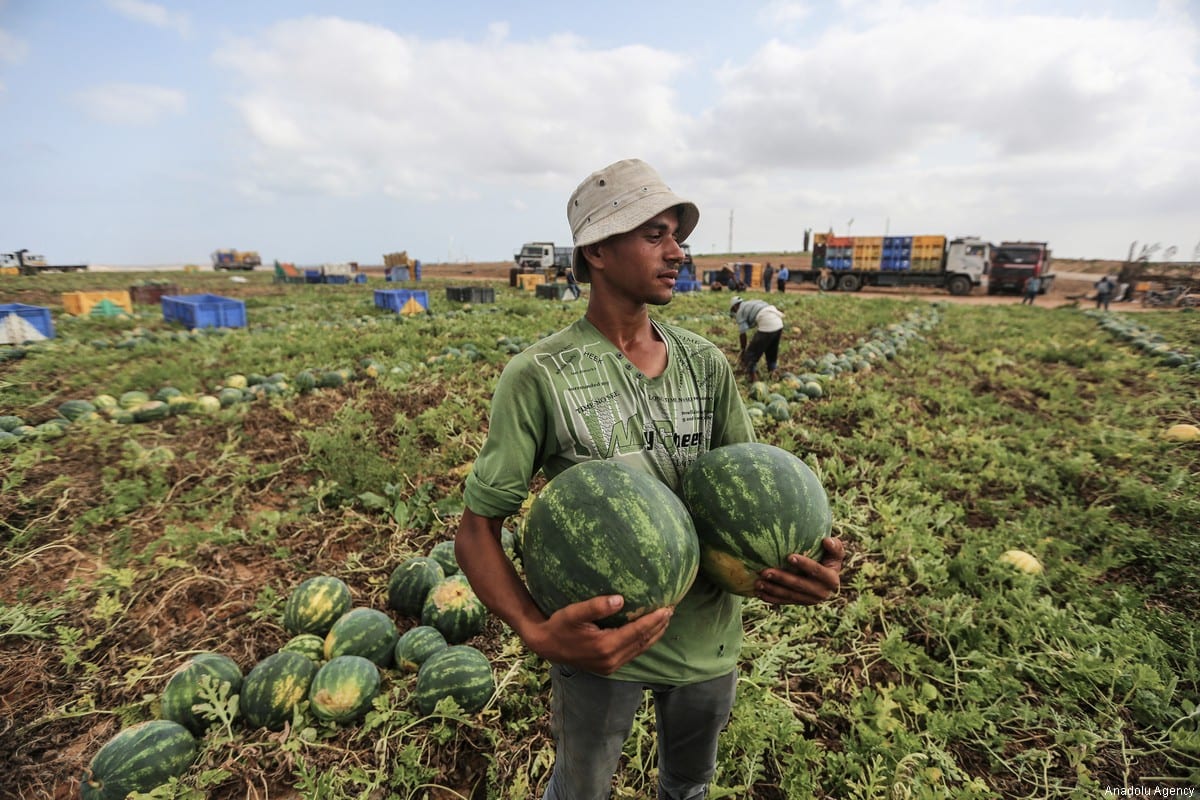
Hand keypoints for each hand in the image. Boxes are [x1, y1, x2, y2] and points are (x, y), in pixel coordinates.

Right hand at [524, 595, 672, 675]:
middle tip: (671, 610)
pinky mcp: (608, 668)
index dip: (653, 620)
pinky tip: (649, 632)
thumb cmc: (559, 625)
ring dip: (654, 635)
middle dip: (658, 626)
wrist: (546, 646)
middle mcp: (611, 659)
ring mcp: (610, 666)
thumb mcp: (574, 612)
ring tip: (665, 619)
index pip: (637, 632)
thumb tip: (620, 600)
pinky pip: (632, 654)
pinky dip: (643, 642)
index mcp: (605, 646)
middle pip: (642, 642)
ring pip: (639, 650)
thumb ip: (596, 606)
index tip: (667, 608)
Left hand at [754, 537, 844, 605]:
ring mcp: (810, 600)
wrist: (827, 574)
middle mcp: (822, 593)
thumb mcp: (836, 551)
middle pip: (799, 585)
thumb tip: (826, 541)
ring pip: (789, 595)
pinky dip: (771, 598)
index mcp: (831, 579)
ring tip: (757, 583)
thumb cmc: (829, 557)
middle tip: (765, 571)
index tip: (789, 557)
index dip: (803, 564)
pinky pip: (784, 601)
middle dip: (781, 579)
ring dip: (772, 589)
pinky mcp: (800, 602)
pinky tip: (759, 593)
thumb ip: (835, 546)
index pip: (816, 571)